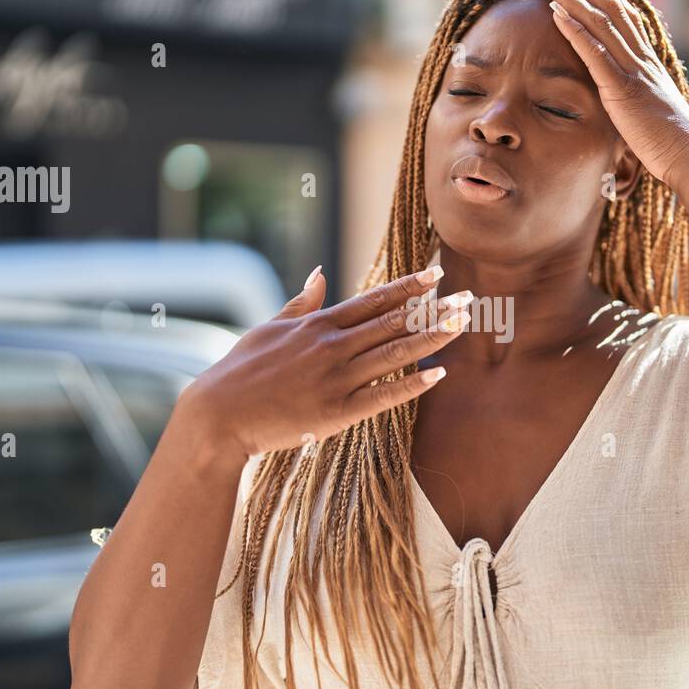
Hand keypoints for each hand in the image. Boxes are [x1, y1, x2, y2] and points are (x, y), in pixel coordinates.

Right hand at [186, 266, 471, 456]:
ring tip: (462, 326)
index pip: (372, 300)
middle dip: (434, 309)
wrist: (217, 415)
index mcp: (318, 325)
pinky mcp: (335, 413)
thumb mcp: (268, 328)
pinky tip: (438, 374)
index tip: (436, 275)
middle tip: (470, 299)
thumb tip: (319, 273)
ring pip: (394, 354)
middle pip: (393, 323)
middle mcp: (331, 346)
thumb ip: (300, 303)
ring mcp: (335, 379)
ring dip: (432, 338)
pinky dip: (411, 385)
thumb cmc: (239, 371)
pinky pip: (382, 397)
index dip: (407, 287)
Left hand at [536, 0, 688, 192]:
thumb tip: (625, 96)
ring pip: (599, 22)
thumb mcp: (649, 110)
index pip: (622, 13)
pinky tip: (556, 13)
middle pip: (606, 7)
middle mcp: (640, 58)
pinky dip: (575, 31)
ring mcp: (633, 71)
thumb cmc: (670, 141)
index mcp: (646, 60)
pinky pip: (596, 54)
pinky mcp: (623, 91)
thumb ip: (636, 95)